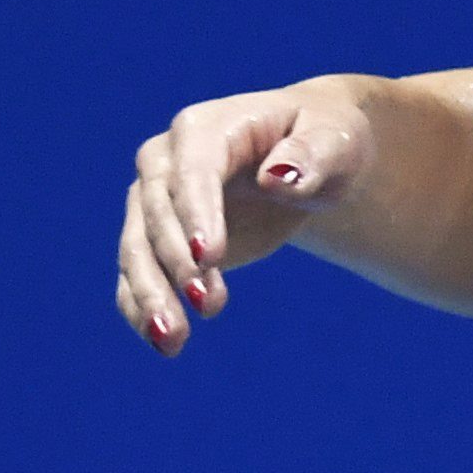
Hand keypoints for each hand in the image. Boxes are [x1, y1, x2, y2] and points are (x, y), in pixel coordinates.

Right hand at [117, 80, 381, 355]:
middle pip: (155, 212)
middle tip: (207, 305)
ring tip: (173, 340)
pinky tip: (163, 344)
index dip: (196, 212)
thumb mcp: (334, 141)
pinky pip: (137, 275)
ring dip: (150, 295)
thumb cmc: (324, 142)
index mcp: (205, 128)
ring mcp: (155, 201)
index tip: (209, 257)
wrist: (305, 158)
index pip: (193, 170)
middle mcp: (166, 161)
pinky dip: (142, 309)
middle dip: (176, 261)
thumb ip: (312, 156)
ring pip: (137, 248)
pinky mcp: (159, 241)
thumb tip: (279, 178)